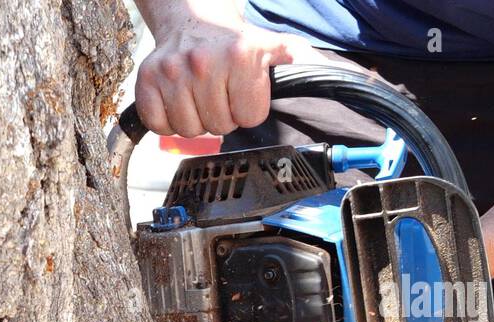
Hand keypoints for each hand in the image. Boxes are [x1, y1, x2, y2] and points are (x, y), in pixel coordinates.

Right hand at [134, 7, 319, 136]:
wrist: (191, 18)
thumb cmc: (233, 41)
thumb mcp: (275, 47)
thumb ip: (305, 64)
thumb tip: (347, 79)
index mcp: (241, 55)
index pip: (249, 118)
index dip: (248, 110)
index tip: (243, 93)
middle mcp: (204, 62)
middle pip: (219, 127)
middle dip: (222, 116)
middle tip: (219, 95)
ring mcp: (172, 72)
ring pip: (190, 131)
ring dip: (196, 120)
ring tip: (200, 98)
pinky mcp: (146, 81)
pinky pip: (160, 125)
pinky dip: (168, 120)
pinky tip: (178, 101)